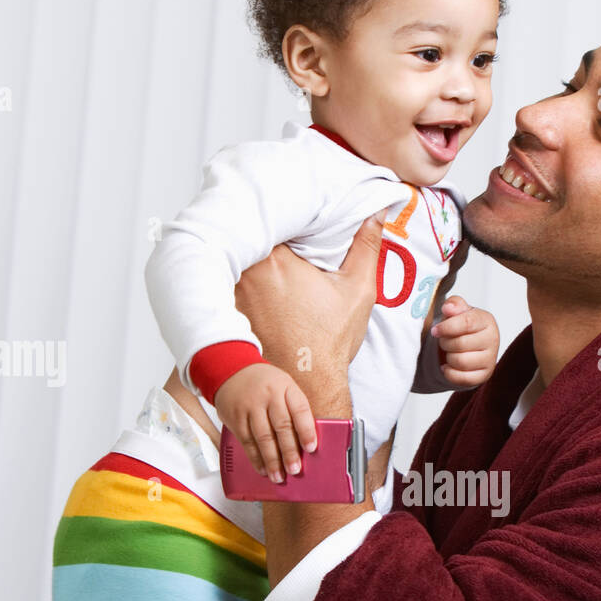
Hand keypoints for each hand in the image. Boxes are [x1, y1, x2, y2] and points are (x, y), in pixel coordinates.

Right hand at [214, 362, 315, 482]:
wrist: (232, 371)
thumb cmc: (265, 384)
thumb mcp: (285, 387)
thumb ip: (295, 410)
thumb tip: (306, 442)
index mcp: (286, 387)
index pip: (300, 409)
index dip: (307, 430)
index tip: (312, 448)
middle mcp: (268, 396)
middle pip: (281, 426)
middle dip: (289, 451)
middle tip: (295, 469)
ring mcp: (250, 407)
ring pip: (262, 437)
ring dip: (272, 460)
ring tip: (279, 476)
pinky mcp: (235, 418)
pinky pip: (246, 441)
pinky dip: (255, 458)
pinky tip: (262, 468)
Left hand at [232, 212, 387, 397]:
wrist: (308, 385)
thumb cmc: (329, 344)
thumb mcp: (357, 290)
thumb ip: (366, 247)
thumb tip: (376, 215)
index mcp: (275, 259)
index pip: (271, 219)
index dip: (282, 218)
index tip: (294, 225)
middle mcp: (245, 273)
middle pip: (250, 239)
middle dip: (264, 236)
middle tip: (283, 243)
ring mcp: (230, 294)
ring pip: (237, 261)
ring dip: (249, 258)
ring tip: (270, 269)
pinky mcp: (225, 313)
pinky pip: (228, 285)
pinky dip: (238, 283)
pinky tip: (258, 293)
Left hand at [430, 299, 499, 388]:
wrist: (467, 346)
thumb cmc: (461, 327)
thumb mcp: (457, 311)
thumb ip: (453, 304)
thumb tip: (449, 308)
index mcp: (486, 321)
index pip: (467, 322)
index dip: (447, 327)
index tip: (435, 330)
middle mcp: (493, 340)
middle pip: (461, 344)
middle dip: (445, 343)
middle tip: (444, 341)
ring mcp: (490, 359)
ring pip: (460, 362)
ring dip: (448, 358)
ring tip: (449, 352)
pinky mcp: (484, 375)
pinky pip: (462, 378)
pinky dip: (449, 373)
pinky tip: (448, 365)